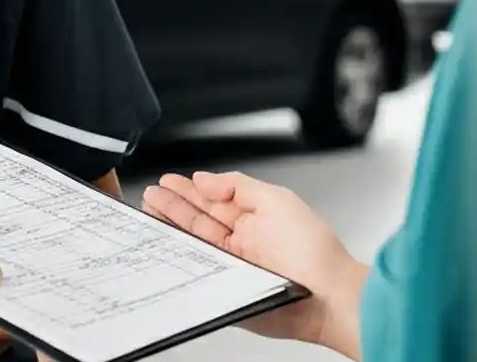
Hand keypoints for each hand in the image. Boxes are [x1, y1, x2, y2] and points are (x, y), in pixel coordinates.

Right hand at [142, 172, 367, 358]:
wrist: (327, 297)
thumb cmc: (313, 252)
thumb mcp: (276, 201)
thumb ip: (238, 187)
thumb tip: (205, 179)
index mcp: (252, 218)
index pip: (211, 201)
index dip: (187, 190)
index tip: (166, 182)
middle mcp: (239, 242)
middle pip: (196, 221)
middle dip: (171, 206)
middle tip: (150, 195)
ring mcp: (231, 266)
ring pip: (192, 246)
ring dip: (170, 230)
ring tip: (149, 215)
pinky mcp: (226, 290)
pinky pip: (196, 275)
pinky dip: (178, 263)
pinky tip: (164, 250)